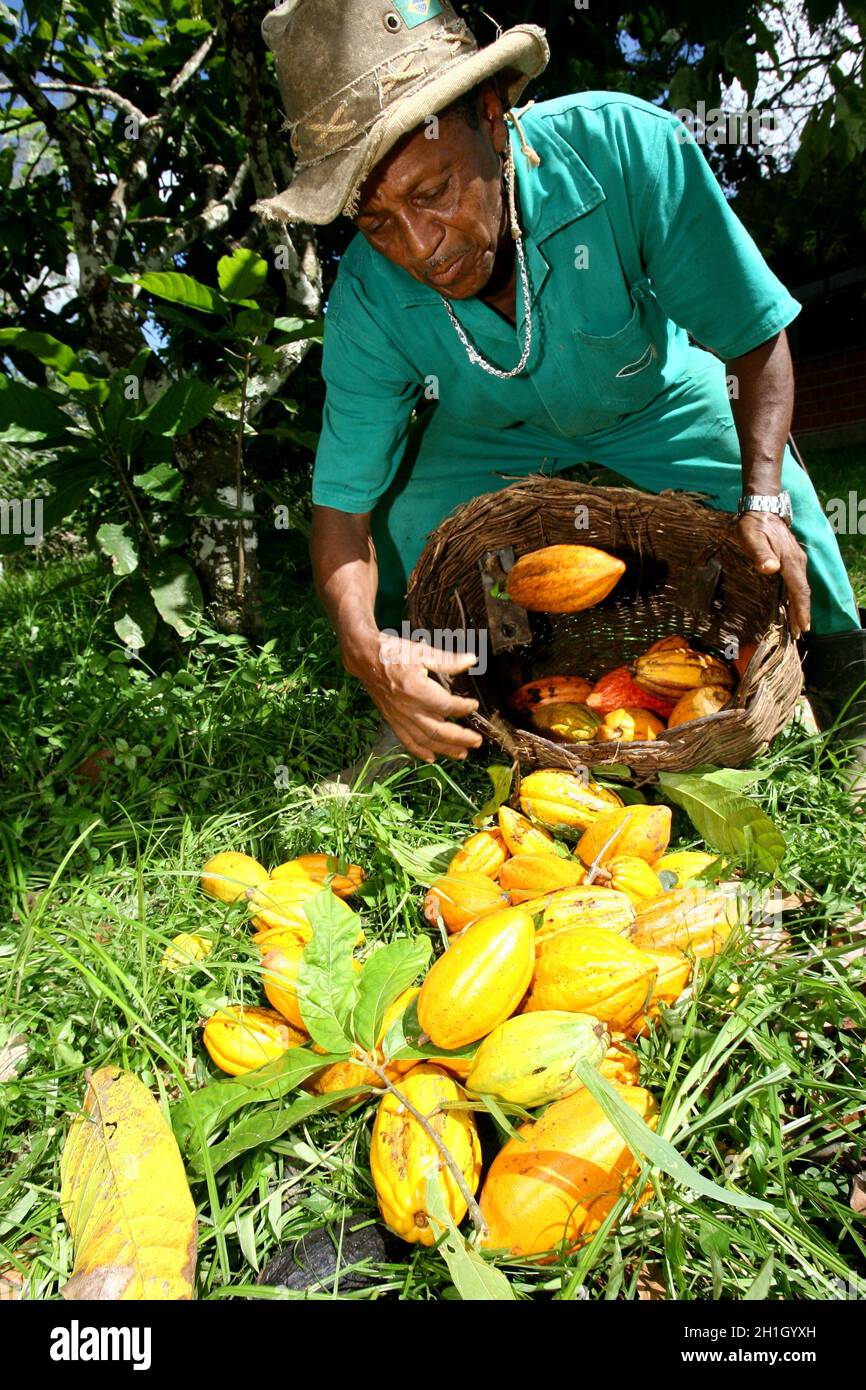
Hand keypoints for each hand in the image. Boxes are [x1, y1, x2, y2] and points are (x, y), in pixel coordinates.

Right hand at [349, 631, 483, 763]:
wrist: (365, 658)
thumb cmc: (393, 652)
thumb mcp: (422, 651)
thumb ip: (448, 660)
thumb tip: (472, 660)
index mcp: (417, 689)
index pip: (446, 705)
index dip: (463, 708)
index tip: (474, 706)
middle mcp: (408, 708)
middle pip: (439, 730)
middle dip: (460, 738)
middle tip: (477, 741)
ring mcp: (399, 717)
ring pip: (425, 740)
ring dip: (445, 749)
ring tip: (463, 753)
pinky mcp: (392, 720)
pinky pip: (406, 741)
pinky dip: (420, 752)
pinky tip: (433, 758)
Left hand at [734, 512, 810, 638]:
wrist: (761, 508)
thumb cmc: (754, 525)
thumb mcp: (752, 538)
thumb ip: (760, 554)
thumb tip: (770, 569)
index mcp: (790, 561)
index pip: (799, 590)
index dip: (801, 609)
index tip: (803, 627)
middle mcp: (797, 562)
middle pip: (803, 592)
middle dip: (802, 613)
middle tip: (799, 633)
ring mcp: (795, 560)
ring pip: (801, 587)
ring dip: (800, 606)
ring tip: (797, 624)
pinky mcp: (790, 558)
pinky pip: (796, 582)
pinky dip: (796, 596)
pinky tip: (791, 603)